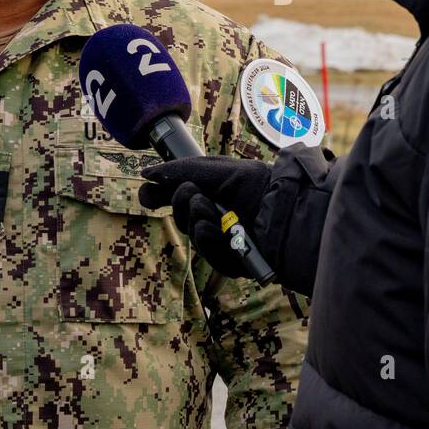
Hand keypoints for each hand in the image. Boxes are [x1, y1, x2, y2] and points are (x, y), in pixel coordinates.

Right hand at [139, 157, 272, 276]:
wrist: (283, 210)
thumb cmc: (256, 185)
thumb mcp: (216, 170)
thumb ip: (180, 170)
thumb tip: (145, 174)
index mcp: (208, 190)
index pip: (171, 195)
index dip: (156, 195)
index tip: (150, 196)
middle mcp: (211, 213)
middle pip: (177, 213)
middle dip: (181, 202)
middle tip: (197, 194)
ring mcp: (219, 237)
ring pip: (189, 231)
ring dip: (198, 218)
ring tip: (216, 213)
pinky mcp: (227, 259)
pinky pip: (205, 249)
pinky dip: (209, 238)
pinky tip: (220, 232)